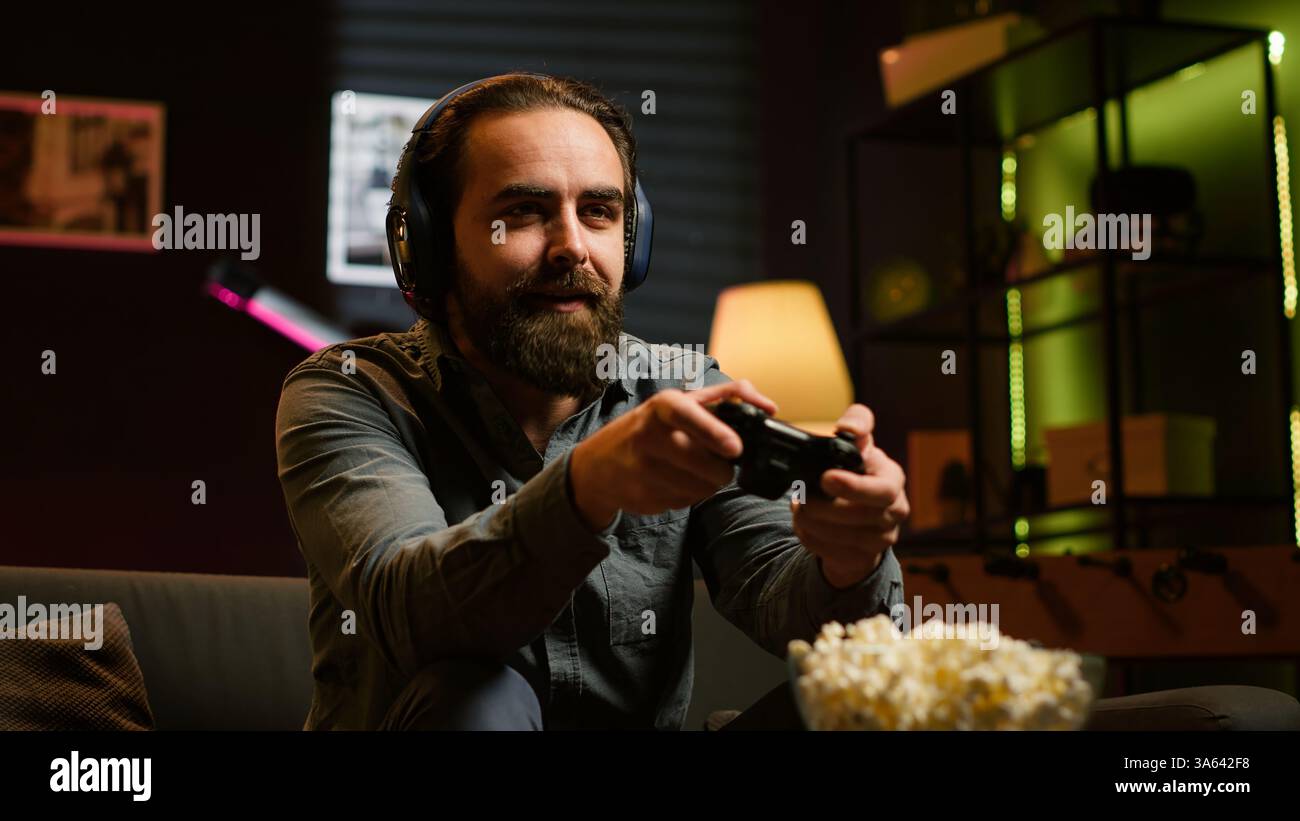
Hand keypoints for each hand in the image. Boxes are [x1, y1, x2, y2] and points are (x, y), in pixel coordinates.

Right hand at [569, 380, 777, 530]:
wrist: (597, 466)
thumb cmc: (649, 428)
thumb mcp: (680, 403)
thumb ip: (727, 397)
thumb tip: (768, 407)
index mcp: (662, 406)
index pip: (688, 415)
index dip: (714, 431)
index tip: (735, 448)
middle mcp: (648, 436)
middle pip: (706, 465)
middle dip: (722, 470)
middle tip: (718, 462)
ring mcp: (643, 470)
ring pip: (701, 488)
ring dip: (706, 484)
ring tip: (689, 470)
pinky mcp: (643, 497)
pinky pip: (685, 502)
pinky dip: (687, 495)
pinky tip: (672, 482)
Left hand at [790, 403, 909, 588]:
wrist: (862, 516)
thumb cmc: (858, 474)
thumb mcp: (858, 447)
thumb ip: (856, 428)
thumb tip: (847, 426)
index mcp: (892, 479)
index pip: (883, 487)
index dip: (854, 486)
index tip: (825, 478)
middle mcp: (895, 509)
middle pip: (862, 515)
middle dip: (826, 507)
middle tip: (801, 497)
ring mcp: (884, 537)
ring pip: (845, 536)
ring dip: (814, 522)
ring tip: (799, 507)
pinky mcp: (866, 557)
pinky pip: (833, 551)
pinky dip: (811, 537)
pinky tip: (804, 524)